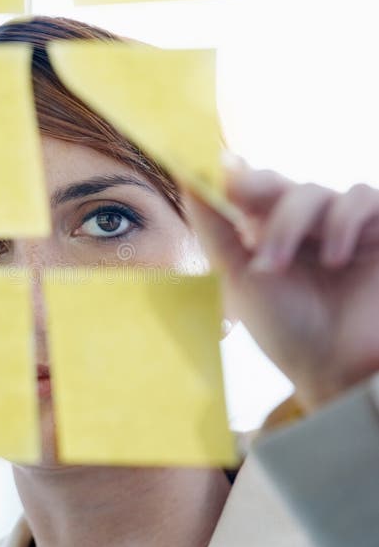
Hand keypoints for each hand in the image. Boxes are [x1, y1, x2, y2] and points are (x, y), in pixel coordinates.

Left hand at [184, 161, 378, 410]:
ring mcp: (343, 226)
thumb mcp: (239, 277)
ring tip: (283, 266)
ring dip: (296, 221)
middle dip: (265, 205)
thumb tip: (186, 176)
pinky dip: (345, 218)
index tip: (226, 178)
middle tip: (257, 245)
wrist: (335, 370)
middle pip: (282, 185)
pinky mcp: (378, 231)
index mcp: (269, 232)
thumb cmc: (286, 330)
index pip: (254, 187)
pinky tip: (335, 257)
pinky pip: (364, 197)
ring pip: (318, 190)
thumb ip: (215, 228)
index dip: (241, 178)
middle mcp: (306, 225)